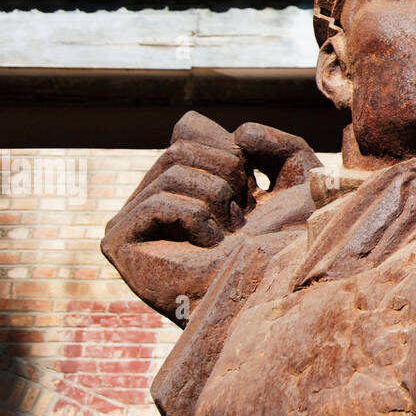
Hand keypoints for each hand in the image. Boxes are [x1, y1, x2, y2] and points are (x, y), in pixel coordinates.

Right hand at [102, 111, 319, 323]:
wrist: (279, 287)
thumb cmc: (289, 238)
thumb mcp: (296, 176)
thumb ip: (274, 142)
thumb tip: (236, 133)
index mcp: (183, 183)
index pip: (188, 128)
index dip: (228, 150)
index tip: (251, 187)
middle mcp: (153, 199)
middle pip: (180, 146)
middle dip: (227, 173)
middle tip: (242, 215)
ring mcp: (131, 223)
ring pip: (170, 169)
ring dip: (216, 197)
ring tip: (229, 232)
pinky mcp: (119, 246)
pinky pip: (155, 202)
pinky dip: (195, 217)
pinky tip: (211, 245)